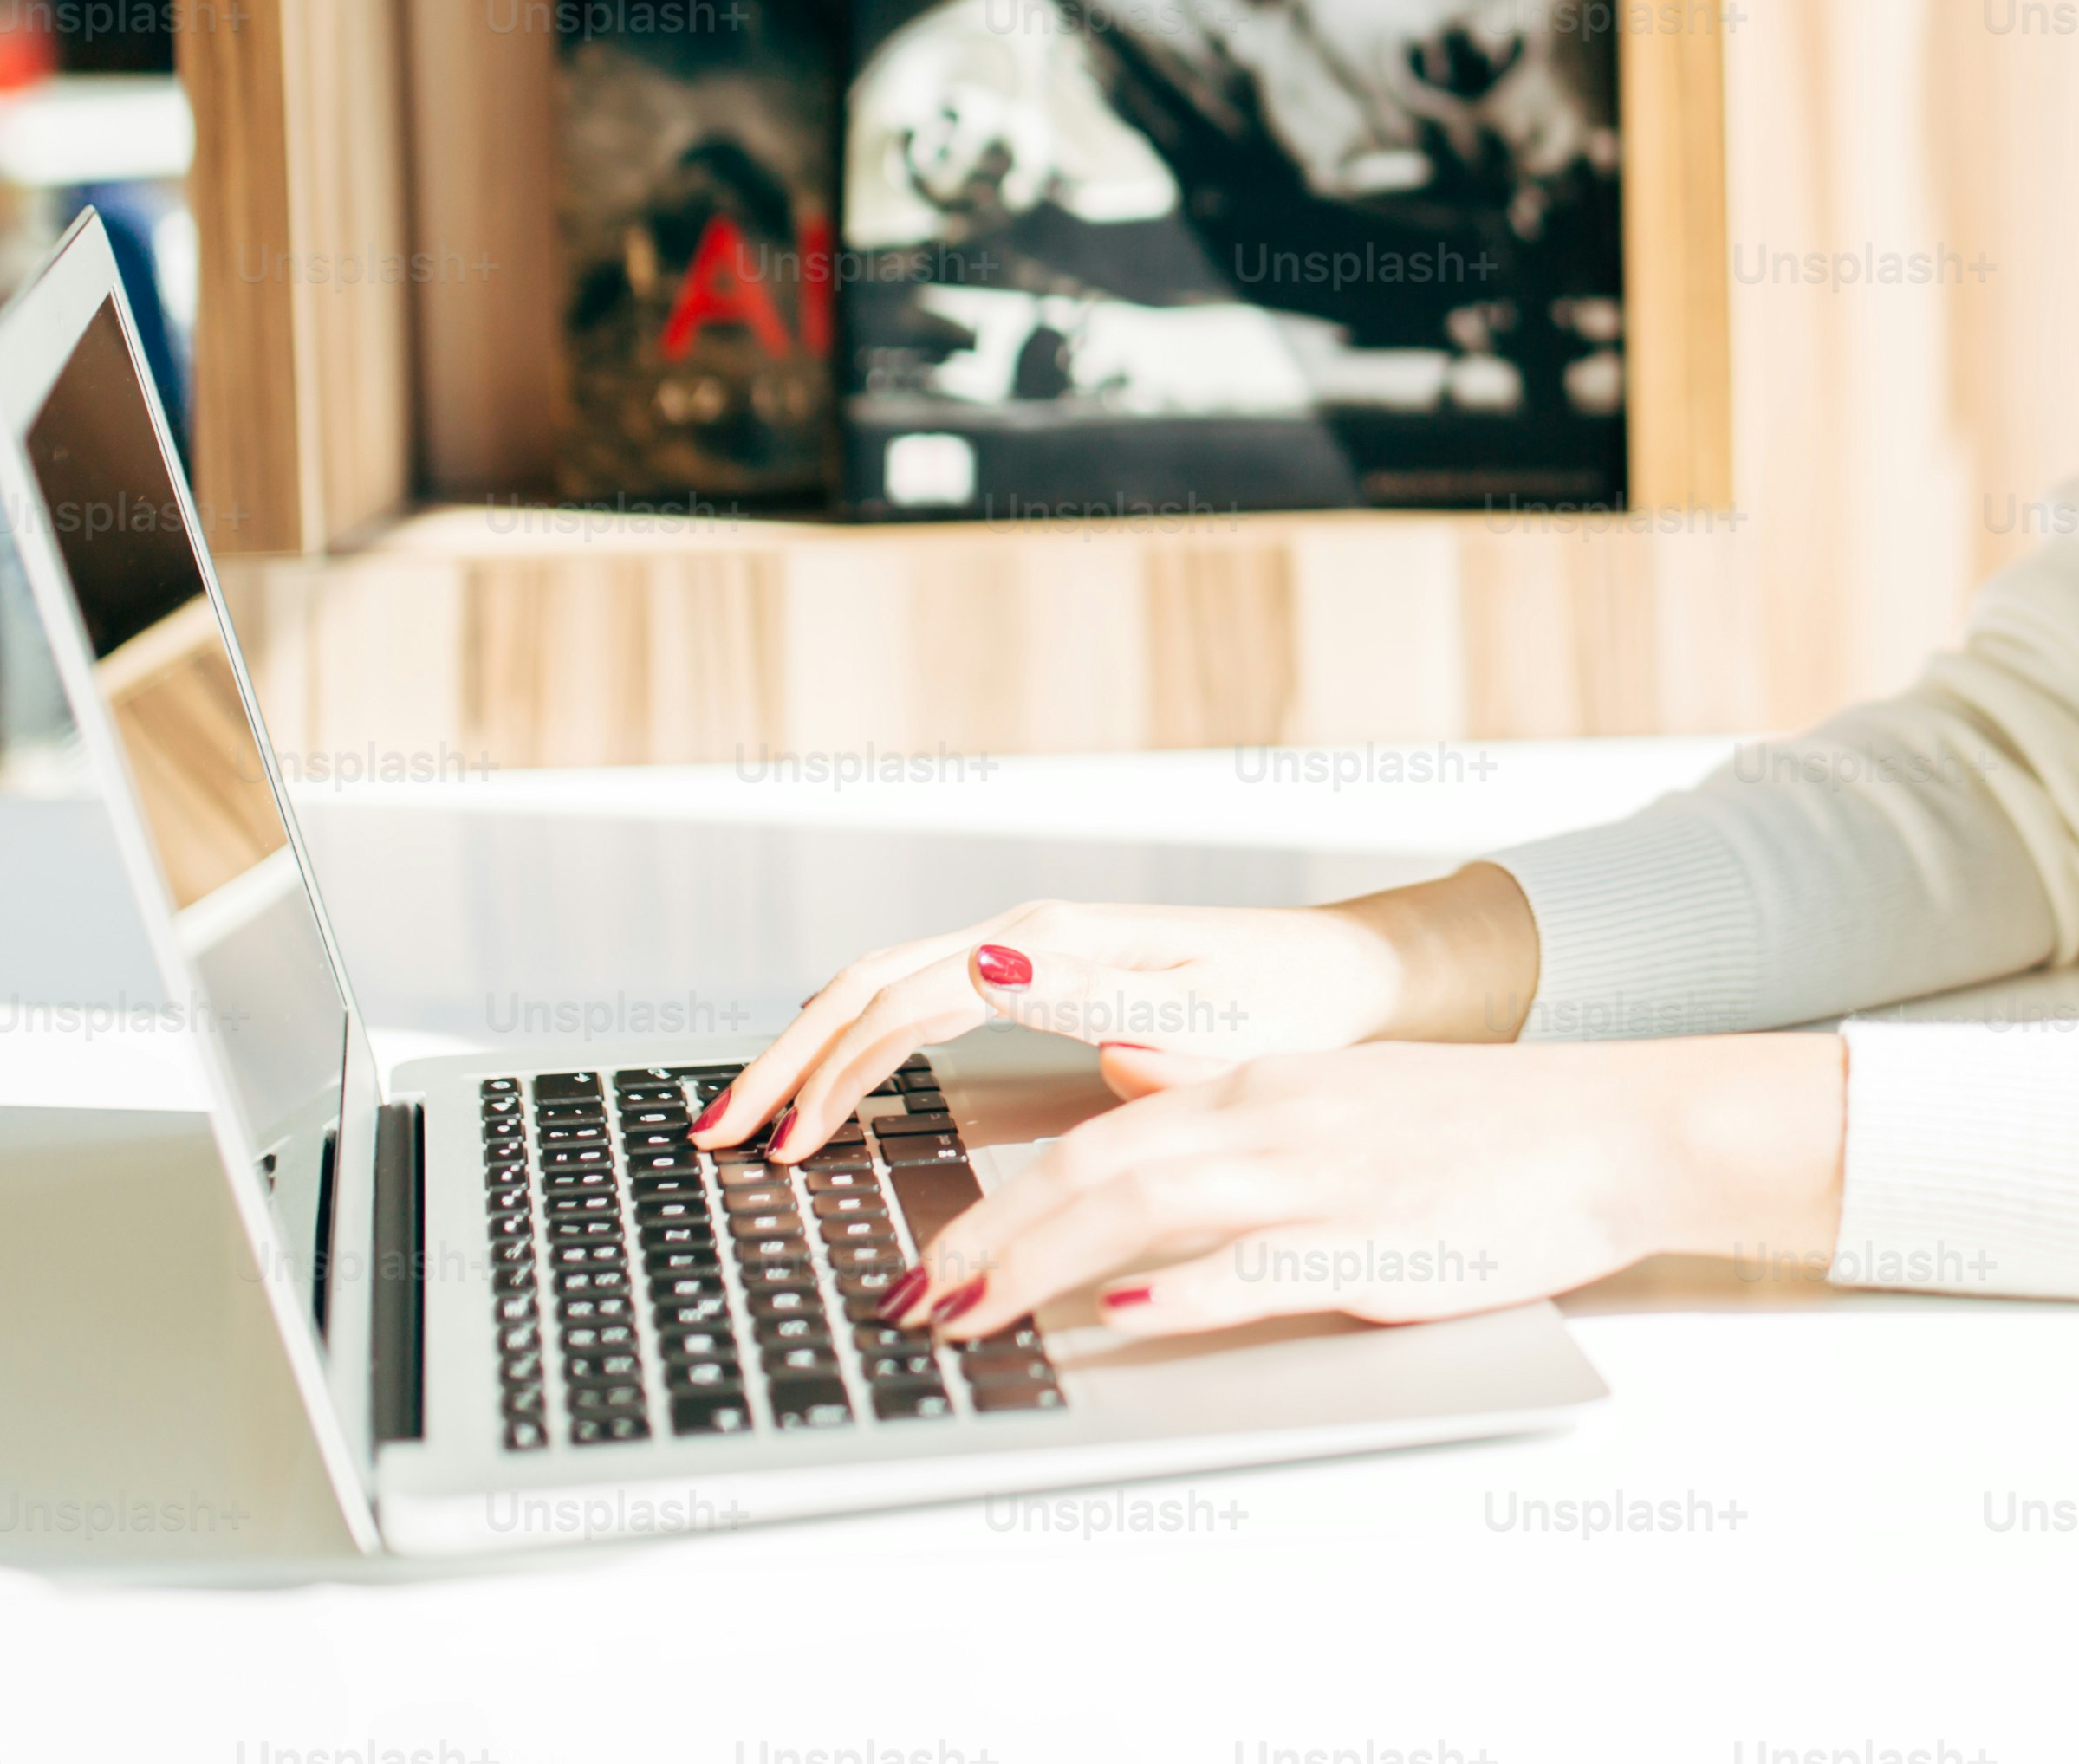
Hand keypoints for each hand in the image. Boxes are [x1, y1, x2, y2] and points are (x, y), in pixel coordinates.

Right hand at [690, 866, 1539, 1164]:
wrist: (1358, 975)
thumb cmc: (1296, 1002)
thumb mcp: (1209, 1010)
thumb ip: (1096, 997)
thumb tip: (989, 960)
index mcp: (1056, 944)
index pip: (900, 1002)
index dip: (828, 1073)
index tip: (782, 1143)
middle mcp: (1033, 934)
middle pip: (867, 984)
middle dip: (786, 1059)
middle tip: (719, 1133)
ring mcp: (1035, 947)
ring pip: (884, 985)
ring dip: (811, 1047)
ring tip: (755, 1115)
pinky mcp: (1048, 969)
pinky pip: (922, 994)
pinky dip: (859, 1035)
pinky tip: (836, 1077)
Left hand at [890, 1034, 1848, 1343]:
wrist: (1614, 1127)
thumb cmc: (1488, 1130)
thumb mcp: (1341, 1096)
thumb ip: (1233, 1107)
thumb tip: (1132, 1097)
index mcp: (1263, 1086)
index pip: (1094, 1139)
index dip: (998, 1198)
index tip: (934, 1254)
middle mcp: (1275, 1119)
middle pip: (1093, 1171)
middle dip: (986, 1237)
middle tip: (915, 1298)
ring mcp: (1323, 1179)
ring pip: (1148, 1206)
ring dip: (1042, 1263)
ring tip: (971, 1314)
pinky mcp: (1377, 1239)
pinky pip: (1257, 1264)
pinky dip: (1181, 1289)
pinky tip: (1124, 1317)